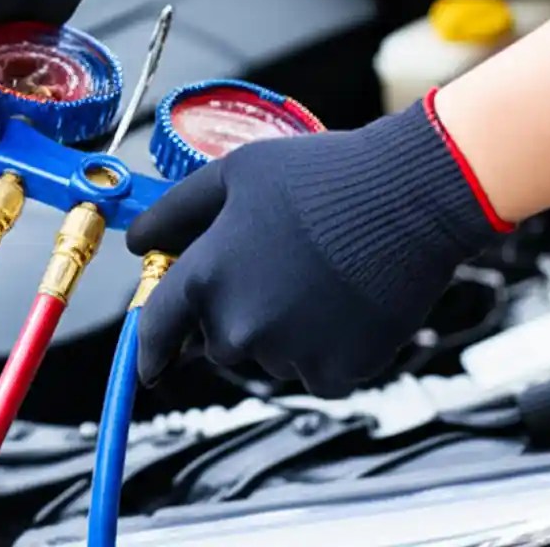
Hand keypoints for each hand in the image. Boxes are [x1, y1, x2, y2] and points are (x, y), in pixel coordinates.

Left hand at [127, 98, 502, 396]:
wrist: (410, 197)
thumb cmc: (319, 177)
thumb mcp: (232, 175)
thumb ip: (174, 213)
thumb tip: (138, 241)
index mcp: (204, 279)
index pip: (157, 330)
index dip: (150, 350)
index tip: (150, 365)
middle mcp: (238, 327)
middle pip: (219, 342)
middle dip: (236, 316)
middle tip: (276, 273)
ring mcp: (289, 355)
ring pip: (270, 357)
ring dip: (283, 332)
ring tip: (320, 279)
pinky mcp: (338, 373)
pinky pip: (316, 373)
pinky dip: (327, 350)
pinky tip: (345, 305)